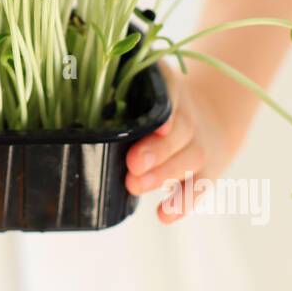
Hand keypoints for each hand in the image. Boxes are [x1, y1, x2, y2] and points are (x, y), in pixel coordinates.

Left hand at [124, 64, 241, 223]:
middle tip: (132, 164)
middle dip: (158, 151)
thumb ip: (121, 79)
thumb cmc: (163, 102)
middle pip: (182, 131)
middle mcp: (191, 117)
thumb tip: (76, 75)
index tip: (157, 127)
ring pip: (190, 159)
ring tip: (135, 186)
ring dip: (165, 175)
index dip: (166, 113)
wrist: (215, 114)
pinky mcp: (207, 172)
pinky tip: (164, 215)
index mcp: (171, 90)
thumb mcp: (150, 83)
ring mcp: (200, 146)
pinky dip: (183, 203)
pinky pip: (199, 188)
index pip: (172, 97)